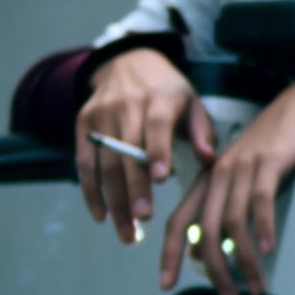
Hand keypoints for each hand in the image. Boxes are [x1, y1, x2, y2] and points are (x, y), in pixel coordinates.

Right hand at [75, 47, 214, 247]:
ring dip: (114, 201)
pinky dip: (91, 192)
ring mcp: (102, 115)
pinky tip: (102, 216)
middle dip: (134, 188)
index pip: (156, 125)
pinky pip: (84, 163)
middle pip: (127, 151)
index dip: (157, 150)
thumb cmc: (169, 93)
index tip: (160, 178)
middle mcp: (127, 105)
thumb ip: (202, 131)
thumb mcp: (192, 103)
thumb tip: (210, 159)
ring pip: (105, 163)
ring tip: (128, 233)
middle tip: (144, 220)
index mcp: (159, 98)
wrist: (127, 62)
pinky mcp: (83, 124)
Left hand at [167, 71, 294, 294]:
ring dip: (243, 261)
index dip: (169, 254)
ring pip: (232, 222)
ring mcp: (241, 168)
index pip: (177, 222)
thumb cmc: (273, 152)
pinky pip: (260, 200)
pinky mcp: (268, 163)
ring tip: (257, 286)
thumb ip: (222, 214)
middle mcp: (217, 175)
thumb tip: (201, 253)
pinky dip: (262, 228)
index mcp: (206, 182)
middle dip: (215, 270)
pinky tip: (268, 250)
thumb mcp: (242, 184)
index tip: (165, 284)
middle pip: (203, 230)